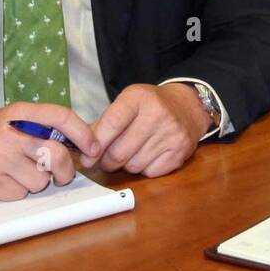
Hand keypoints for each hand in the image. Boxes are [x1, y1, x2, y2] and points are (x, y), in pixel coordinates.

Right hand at [0, 102, 98, 200]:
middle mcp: (11, 133)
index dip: (84, 134)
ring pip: (41, 180)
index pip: (61, 117)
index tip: (93, 149)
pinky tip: (2, 181)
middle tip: (59, 174)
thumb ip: (43, 128)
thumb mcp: (13, 121)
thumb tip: (84, 145)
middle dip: (64, 171)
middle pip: (57, 155)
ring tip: (16, 172)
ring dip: (35, 182)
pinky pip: (21, 194)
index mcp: (19, 113)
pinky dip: (17, 192)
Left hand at [87, 82, 210, 177]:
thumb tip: (81, 148)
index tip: (87, 157)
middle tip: (107, 158)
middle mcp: (157, 115)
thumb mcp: (127, 102)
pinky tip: (147, 155)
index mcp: (139, 98)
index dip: (95, 144)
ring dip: (126, 165)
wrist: (188, 106)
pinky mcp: (180, 152)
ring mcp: (171, 134)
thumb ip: (104, 123)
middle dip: (107, 161)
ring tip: (131, 153)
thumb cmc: (150, 105)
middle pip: (119, 153)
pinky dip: (143, 169)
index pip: (111, 124)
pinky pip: (149, 173)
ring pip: (132, 166)